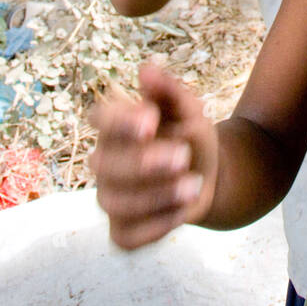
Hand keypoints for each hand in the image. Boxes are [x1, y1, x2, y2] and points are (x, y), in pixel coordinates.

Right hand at [90, 64, 218, 249]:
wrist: (207, 175)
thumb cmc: (189, 134)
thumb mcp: (188, 109)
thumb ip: (168, 90)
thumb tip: (146, 69)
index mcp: (114, 127)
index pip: (99, 120)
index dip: (120, 122)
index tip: (151, 122)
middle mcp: (104, 163)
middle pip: (103, 165)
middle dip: (143, 163)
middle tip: (183, 156)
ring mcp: (110, 198)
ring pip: (114, 203)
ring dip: (154, 196)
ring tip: (194, 186)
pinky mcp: (122, 231)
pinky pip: (126, 236)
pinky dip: (155, 226)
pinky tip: (181, 211)